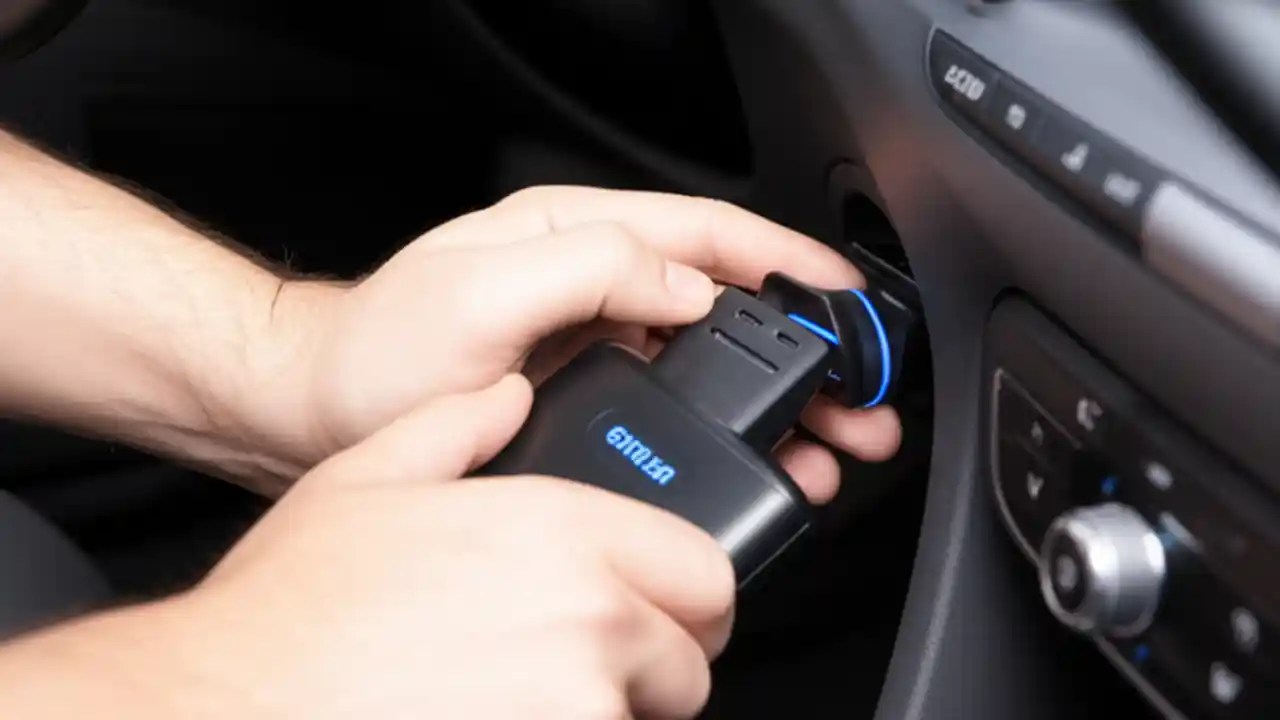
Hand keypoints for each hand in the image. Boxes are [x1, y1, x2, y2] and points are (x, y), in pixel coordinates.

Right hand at [163, 376, 734, 718]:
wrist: (224, 707)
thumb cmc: (288, 608)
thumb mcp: (365, 477)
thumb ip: (457, 426)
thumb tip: (507, 396)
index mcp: (561, 532)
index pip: (707, 570)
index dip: (686, 596)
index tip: (663, 610)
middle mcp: (588, 618)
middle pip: (689, 660)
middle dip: (653, 666)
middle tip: (587, 666)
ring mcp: (575, 706)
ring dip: (606, 714)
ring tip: (522, 698)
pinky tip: (497, 717)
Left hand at [254, 186, 901, 498]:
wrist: (316, 411)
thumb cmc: (377, 353)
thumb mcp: (478, 294)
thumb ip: (588, 268)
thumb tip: (686, 285)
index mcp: (574, 234)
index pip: (705, 233)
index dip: (786, 263)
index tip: (846, 302)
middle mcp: (591, 277)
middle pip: (725, 297)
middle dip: (804, 346)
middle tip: (857, 400)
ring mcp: (591, 331)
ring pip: (711, 352)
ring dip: (777, 394)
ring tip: (829, 441)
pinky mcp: (585, 381)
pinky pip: (679, 392)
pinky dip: (729, 421)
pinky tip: (757, 453)